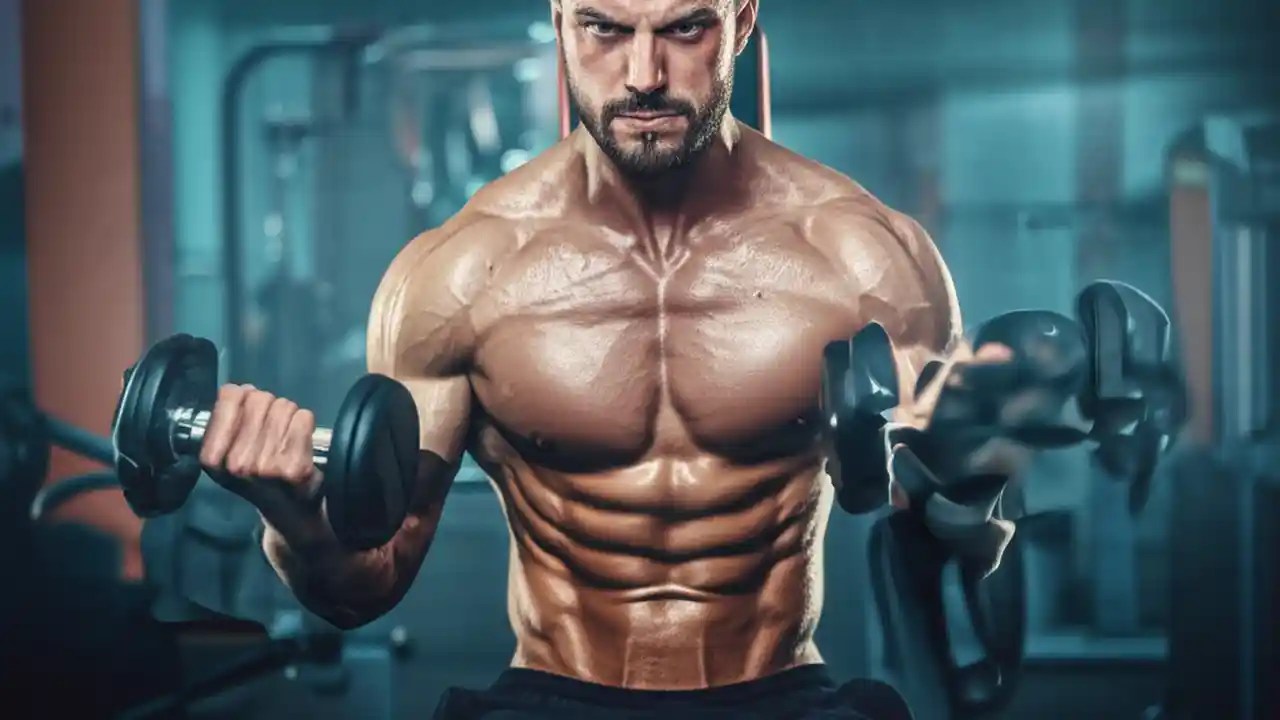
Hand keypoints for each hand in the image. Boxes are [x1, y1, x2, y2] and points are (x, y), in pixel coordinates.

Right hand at [199, 384, 326, 533]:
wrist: (290, 514)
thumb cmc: (260, 476)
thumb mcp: (229, 450)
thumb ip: (229, 417)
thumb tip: (241, 390)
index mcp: (212, 458)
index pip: (231, 395)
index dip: (246, 398)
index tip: (251, 416)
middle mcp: (236, 463)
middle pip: (260, 398)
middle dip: (269, 407)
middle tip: (273, 431)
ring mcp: (265, 467)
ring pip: (283, 406)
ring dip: (288, 417)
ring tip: (286, 439)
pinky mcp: (294, 468)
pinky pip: (303, 418)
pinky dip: (305, 423)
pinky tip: (300, 444)